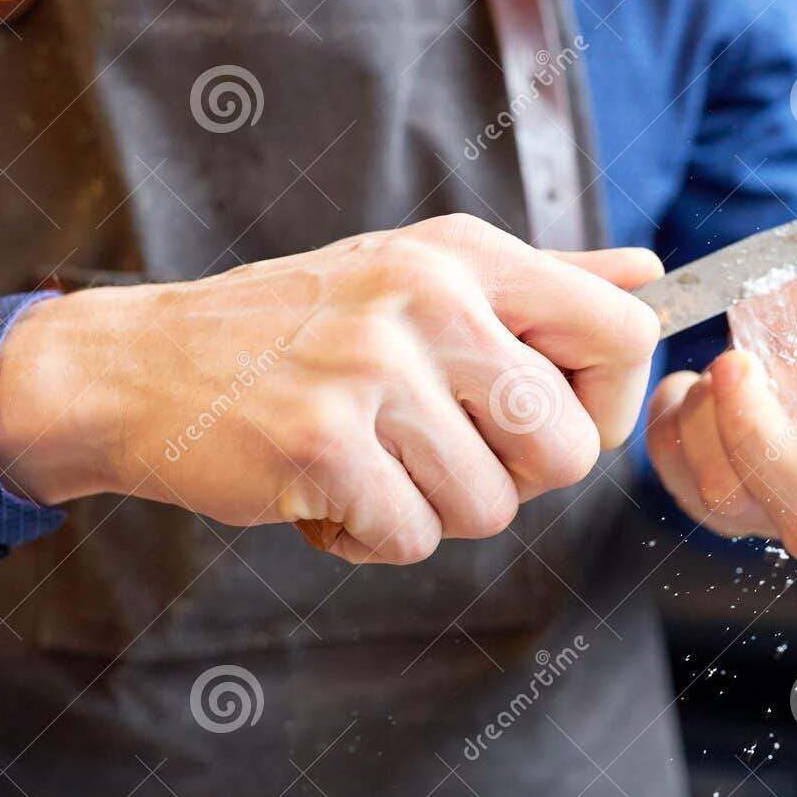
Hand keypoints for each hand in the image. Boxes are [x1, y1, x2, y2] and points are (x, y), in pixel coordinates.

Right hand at [0, 214, 661, 563]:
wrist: (141, 368)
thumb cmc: (291, 332)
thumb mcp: (418, 274)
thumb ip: (543, 283)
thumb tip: (655, 274)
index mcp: (464, 256)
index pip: (626, 333)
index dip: (608, 408)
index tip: (548, 428)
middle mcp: (428, 300)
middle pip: (568, 450)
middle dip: (511, 482)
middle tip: (435, 455)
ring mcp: (373, 371)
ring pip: (490, 508)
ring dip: (429, 511)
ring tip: (365, 464)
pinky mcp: (322, 446)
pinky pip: (413, 540)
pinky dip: (370, 539)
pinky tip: (323, 494)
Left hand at [644, 257, 796, 564]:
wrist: (787, 347)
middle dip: (763, 446)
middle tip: (737, 365)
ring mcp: (775, 521)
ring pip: (727, 504)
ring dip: (708, 421)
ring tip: (725, 363)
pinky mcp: (714, 509)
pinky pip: (677, 481)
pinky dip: (672, 421)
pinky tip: (689, 384)